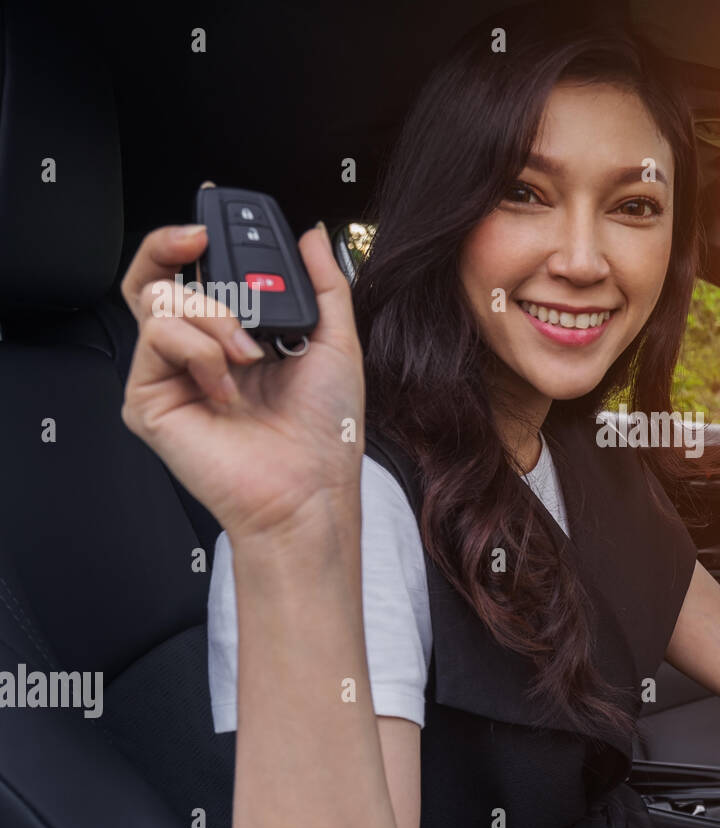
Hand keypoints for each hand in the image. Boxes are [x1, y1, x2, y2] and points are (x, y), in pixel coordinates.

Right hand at [119, 201, 364, 540]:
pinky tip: (227, 385)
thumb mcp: (336, 342)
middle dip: (172, 243)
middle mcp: (197, 351)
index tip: (213, 215)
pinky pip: (157, 339)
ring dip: (214, 315)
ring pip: (158, 298)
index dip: (195, 238)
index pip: (199, 272)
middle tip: (198, 239)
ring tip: (250, 354)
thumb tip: (311, 234)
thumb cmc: (323, 429)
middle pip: (153, 275)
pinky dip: (201, 351)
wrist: (311, 486)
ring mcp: (169, 375)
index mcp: (236, 334)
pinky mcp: (148, 400)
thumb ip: (323, 282)